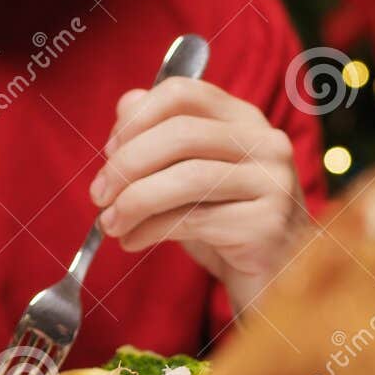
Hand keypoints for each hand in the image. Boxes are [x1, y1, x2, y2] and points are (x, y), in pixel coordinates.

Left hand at [90, 78, 309, 309]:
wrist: (276, 281)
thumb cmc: (226, 226)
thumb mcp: (190, 179)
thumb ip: (162, 142)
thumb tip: (124, 106)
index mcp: (244, 120)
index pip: (183, 93)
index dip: (136, 118)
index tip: (109, 151)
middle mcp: (266, 143)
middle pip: (181, 132)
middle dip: (127, 164)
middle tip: (98, 195)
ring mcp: (272, 183)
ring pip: (187, 177)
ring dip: (134, 201)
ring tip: (110, 224)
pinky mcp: (267, 226)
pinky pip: (194, 220)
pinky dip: (150, 230)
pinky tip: (133, 242)